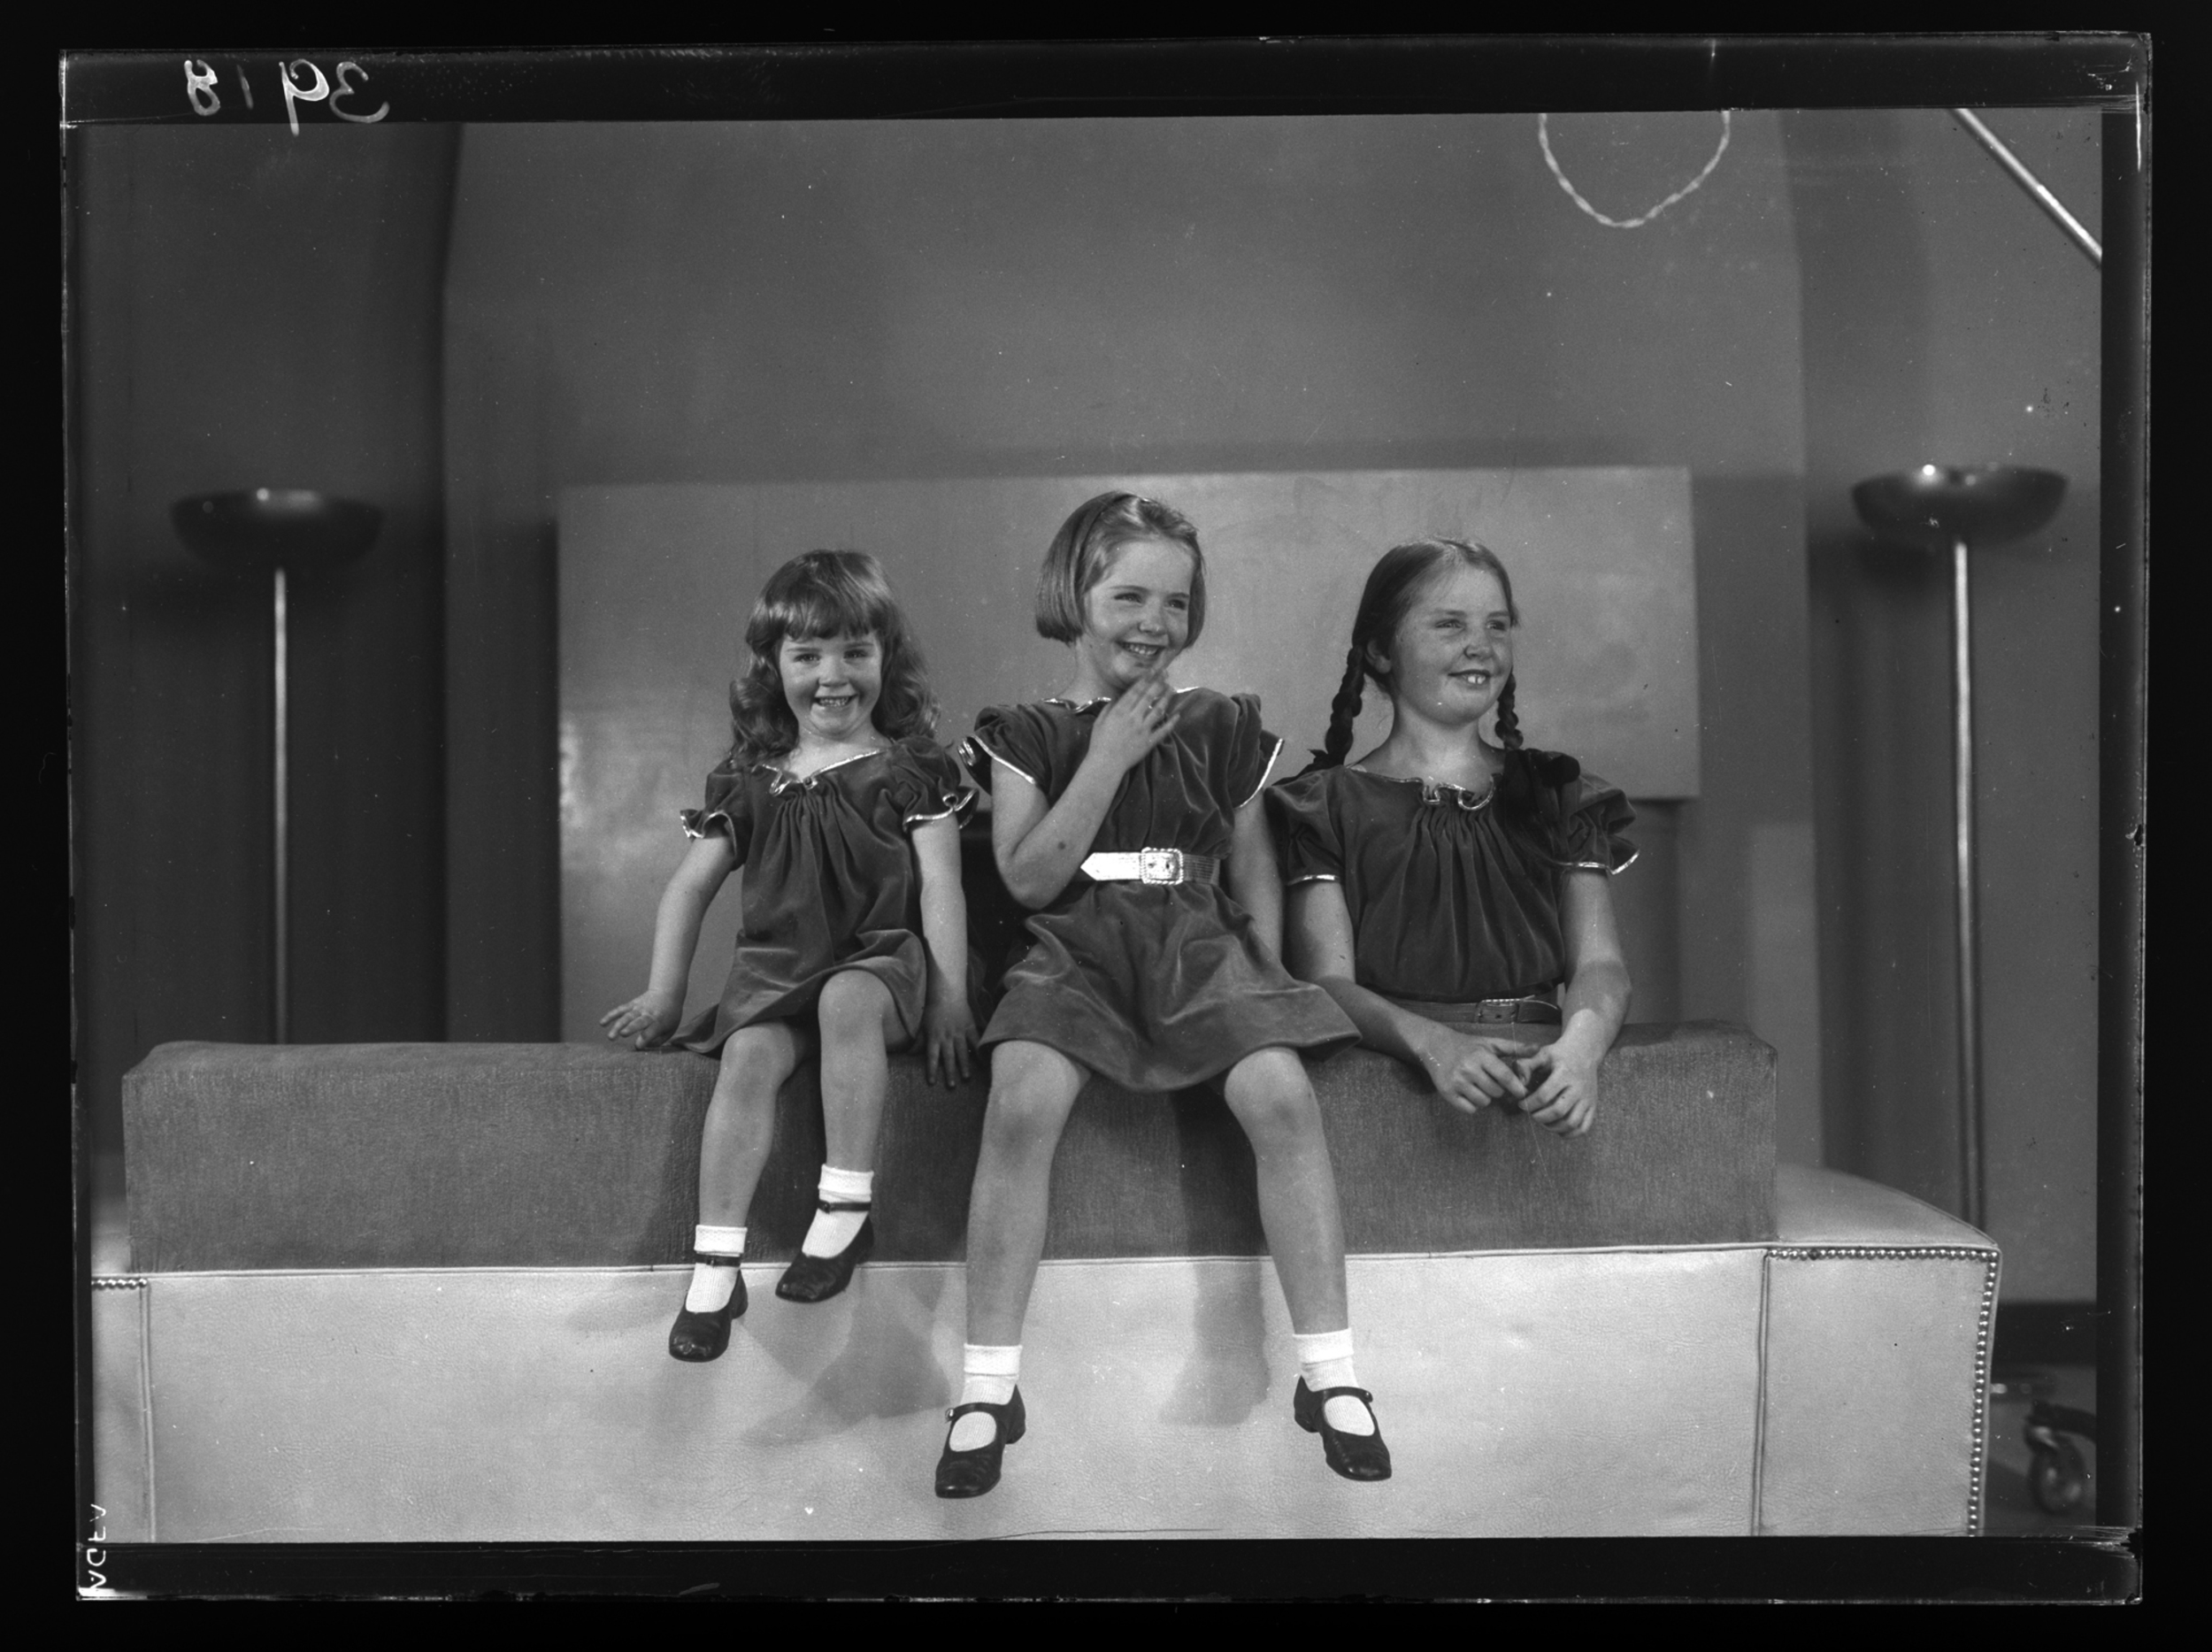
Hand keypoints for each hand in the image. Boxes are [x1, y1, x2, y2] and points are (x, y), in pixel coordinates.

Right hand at [599, 988, 682, 1049]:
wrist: (668, 993)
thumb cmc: (670, 1015)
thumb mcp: (671, 1029)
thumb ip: (658, 1041)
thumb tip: (643, 1048)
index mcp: (659, 1022)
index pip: (651, 1032)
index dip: (644, 1039)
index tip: (638, 1046)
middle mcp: (648, 1014)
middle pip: (638, 1022)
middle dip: (631, 1027)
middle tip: (622, 1034)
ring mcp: (639, 1008)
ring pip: (627, 1016)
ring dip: (618, 1025)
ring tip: (610, 1037)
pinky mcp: (632, 1004)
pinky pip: (620, 1010)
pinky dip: (611, 1015)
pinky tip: (602, 1023)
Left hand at [922, 997, 977, 1086]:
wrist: (947, 994)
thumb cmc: (933, 1012)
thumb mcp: (923, 1027)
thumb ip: (918, 1042)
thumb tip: (909, 1055)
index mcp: (934, 1037)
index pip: (932, 1057)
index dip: (931, 1070)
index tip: (932, 1082)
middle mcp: (946, 1036)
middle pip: (948, 1057)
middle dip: (949, 1072)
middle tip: (951, 1086)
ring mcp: (959, 1032)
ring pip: (962, 1051)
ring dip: (964, 1065)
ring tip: (966, 1077)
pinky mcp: (969, 1027)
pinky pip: (975, 1040)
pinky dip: (979, 1050)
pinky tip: (983, 1061)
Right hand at [1084, 672, 1180, 776]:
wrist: (1105, 764)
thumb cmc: (1099, 743)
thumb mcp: (1100, 721)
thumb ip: (1109, 707)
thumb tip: (1118, 697)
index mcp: (1120, 712)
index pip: (1135, 691)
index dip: (1145, 680)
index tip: (1153, 671)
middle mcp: (1133, 718)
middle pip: (1149, 697)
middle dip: (1158, 684)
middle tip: (1165, 674)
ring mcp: (1143, 730)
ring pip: (1158, 711)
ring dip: (1166, 699)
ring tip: (1172, 689)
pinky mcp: (1149, 742)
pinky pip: (1163, 730)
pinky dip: (1172, 723)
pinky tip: (1178, 715)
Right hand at [1420, 1028, 1539, 1114]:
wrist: (1436, 1046)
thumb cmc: (1468, 1045)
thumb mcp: (1491, 1043)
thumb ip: (1515, 1047)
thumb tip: (1538, 1048)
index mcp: (1481, 1056)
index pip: (1505, 1076)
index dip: (1516, 1087)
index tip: (1522, 1092)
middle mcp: (1468, 1069)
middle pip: (1496, 1092)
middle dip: (1497, 1089)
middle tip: (1489, 1081)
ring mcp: (1457, 1082)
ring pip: (1483, 1102)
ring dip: (1485, 1097)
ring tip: (1478, 1085)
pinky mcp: (1447, 1093)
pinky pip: (1470, 1109)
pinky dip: (1473, 1104)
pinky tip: (1468, 1092)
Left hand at [1516, 1040, 1600, 1135]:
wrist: (1585, 1051)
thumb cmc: (1559, 1054)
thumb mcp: (1542, 1054)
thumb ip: (1526, 1066)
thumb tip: (1517, 1083)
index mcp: (1565, 1074)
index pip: (1544, 1096)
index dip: (1529, 1104)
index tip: (1521, 1103)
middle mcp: (1579, 1088)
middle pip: (1557, 1112)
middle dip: (1539, 1117)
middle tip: (1531, 1113)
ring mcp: (1587, 1099)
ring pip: (1571, 1123)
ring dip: (1553, 1127)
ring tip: (1542, 1121)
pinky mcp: (1593, 1106)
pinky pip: (1583, 1128)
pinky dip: (1569, 1134)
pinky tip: (1557, 1128)